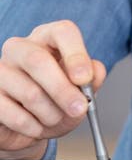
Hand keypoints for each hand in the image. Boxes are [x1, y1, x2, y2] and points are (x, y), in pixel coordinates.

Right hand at [0, 20, 105, 158]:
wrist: (28, 127)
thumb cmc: (56, 101)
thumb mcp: (79, 91)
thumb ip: (91, 79)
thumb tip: (95, 71)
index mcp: (47, 39)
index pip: (62, 32)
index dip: (75, 54)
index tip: (84, 79)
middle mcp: (20, 49)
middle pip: (38, 60)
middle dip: (62, 90)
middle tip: (79, 108)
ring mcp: (0, 70)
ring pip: (29, 92)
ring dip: (51, 114)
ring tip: (55, 119)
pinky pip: (13, 113)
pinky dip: (32, 126)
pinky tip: (37, 127)